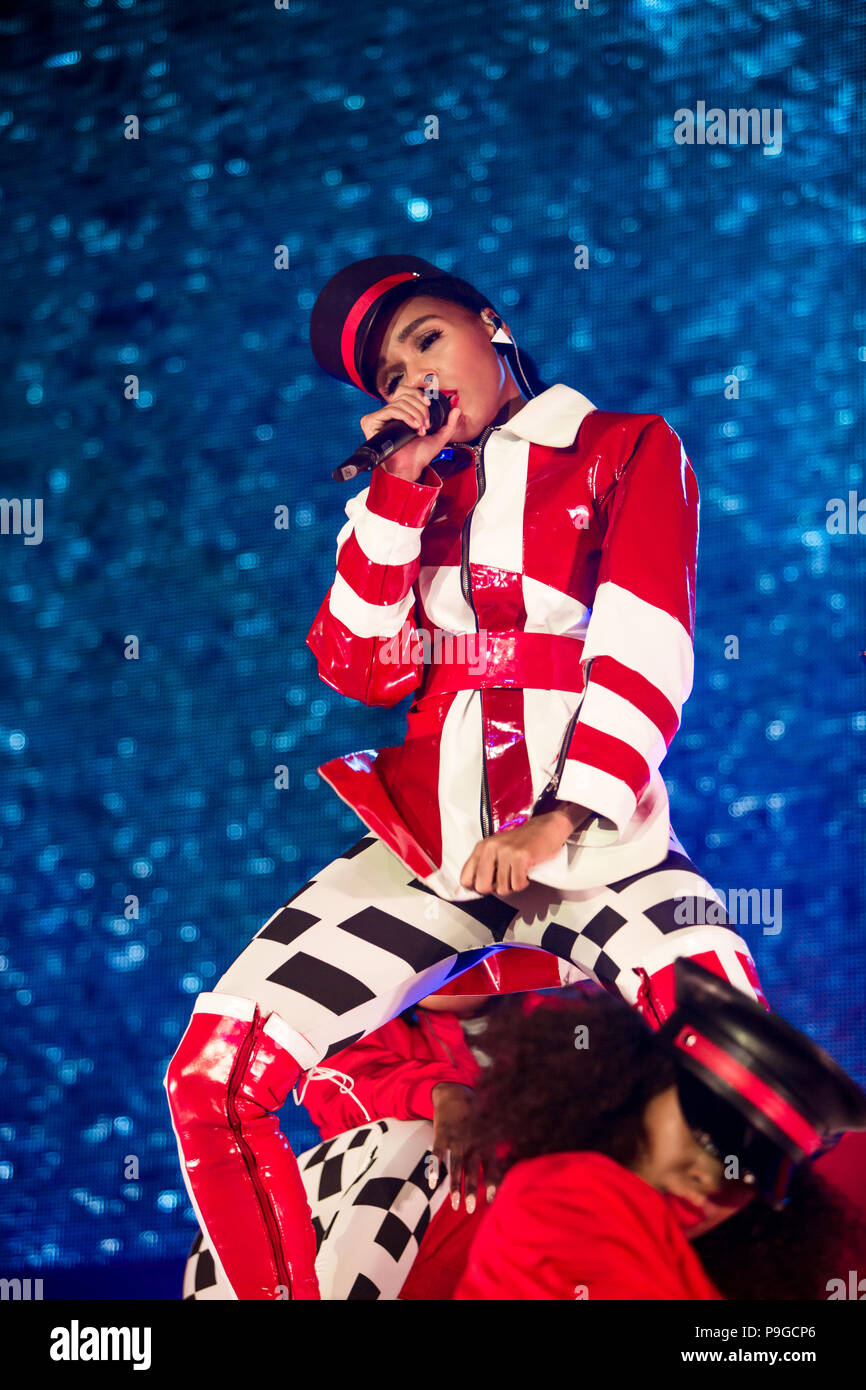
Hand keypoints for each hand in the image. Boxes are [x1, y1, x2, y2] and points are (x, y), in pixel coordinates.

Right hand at [359, 383, 461, 482]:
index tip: (428, 405)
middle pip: (404, 395)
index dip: (418, 395)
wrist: (411, 468)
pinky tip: (412, 427)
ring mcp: (379, 418)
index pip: (406, 392)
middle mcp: (389, 414)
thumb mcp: (439, 437)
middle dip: (420, 408)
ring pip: (398, 402)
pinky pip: (389, 410)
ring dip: (415, 414)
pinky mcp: (371, 423)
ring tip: (420, 428)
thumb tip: (456, 409)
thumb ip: (449, 424)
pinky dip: (404, 416)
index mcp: (400, 413)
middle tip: (426, 424)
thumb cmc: (419, 456)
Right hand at [429, 1082, 485, 1211]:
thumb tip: (507, 1168)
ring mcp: (456, 1138)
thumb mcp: (490, 1127)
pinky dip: (434, 1168)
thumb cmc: (475, 1115)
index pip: (492, 1166)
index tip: (491, 1201)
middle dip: (472, 1190)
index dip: (492, 1183)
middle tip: (471, 1210)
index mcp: (487, 1141)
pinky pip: (437, 1154)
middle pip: (473, 1169)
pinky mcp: (441, 1134)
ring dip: (455, 1185)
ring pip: (456, 1165)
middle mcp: (473, 1141)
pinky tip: (432, 1183)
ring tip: (455, 1204)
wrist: (455, 1092)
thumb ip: (495, 1147)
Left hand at [459, 804, 592, 895]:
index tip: (487, 885)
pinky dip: (523, 883)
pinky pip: (517, 884)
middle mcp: (491, 848)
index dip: (476, 887)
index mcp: (482, 847)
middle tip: (505, 880)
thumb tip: (476, 888)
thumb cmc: (523, 841)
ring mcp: (506, 852)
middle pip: (482, 886)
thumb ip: (485, 866)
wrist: (546, 828)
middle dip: (495, 889)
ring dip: (512, 885)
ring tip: (517, 873)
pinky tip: (525, 873)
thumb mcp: (498, 850)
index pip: (465, 878)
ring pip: (502, 888)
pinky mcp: (520, 857)